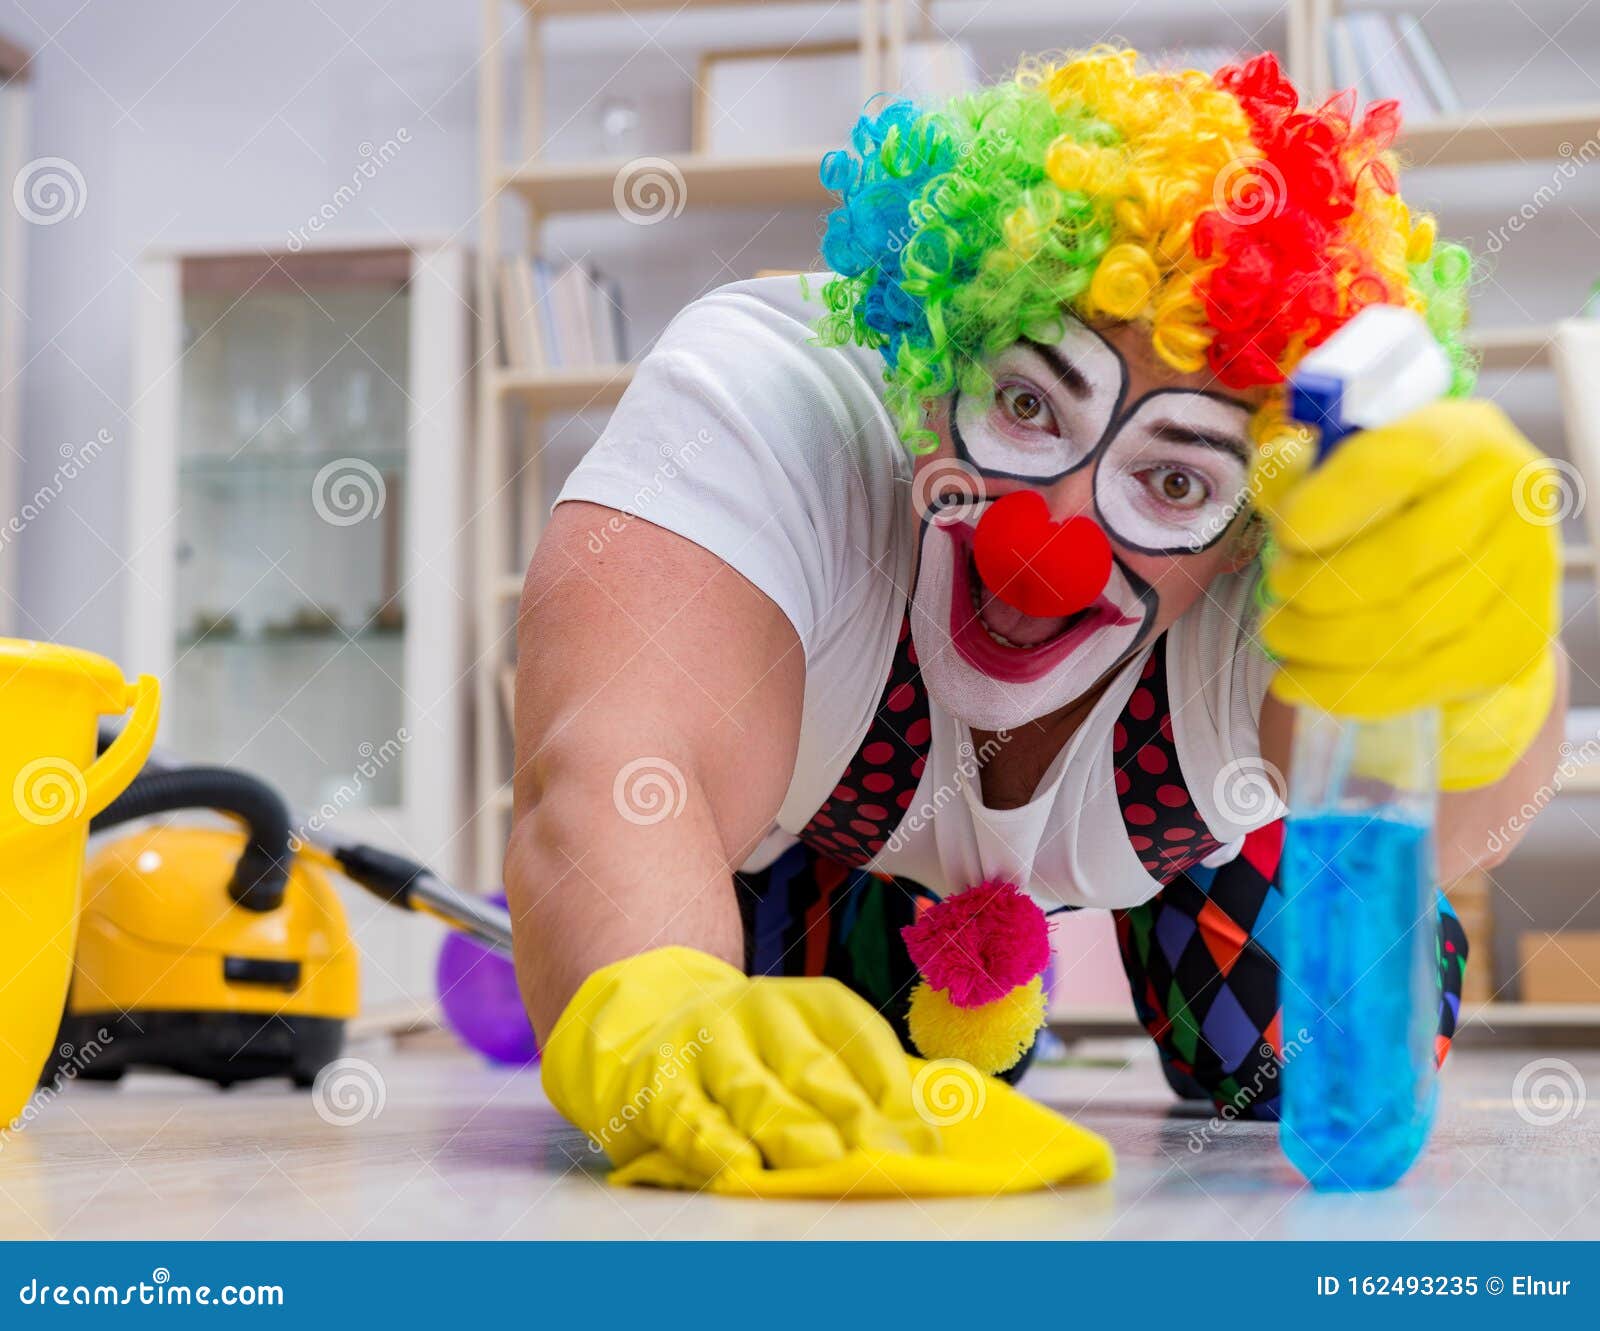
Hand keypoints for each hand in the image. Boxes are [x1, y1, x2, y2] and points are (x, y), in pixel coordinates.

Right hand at [541, 947, 937, 1182]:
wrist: (654, 1027)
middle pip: (813, 1069)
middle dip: (854, 1119)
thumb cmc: (762, 1059)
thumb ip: (866, 1096)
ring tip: (825, 1164)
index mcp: (817, 1003)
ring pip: (754, 1091)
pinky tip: (740, 1169)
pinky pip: (689, 1116)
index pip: (865, 1043)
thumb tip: (925, 1151)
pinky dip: (714, 1144)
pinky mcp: (660, 1080)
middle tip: (886, 1163)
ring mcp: (708, 1043)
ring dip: (791, 1131)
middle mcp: (763, 1010)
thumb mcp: (814, 1053)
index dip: (898, 1099)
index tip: (925, 1151)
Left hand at [1257, 399, 1560, 789]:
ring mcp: (1526, 575)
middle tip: (1274, 588)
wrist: (1465, 544)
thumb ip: (1296, 472)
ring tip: (1278, 632)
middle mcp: (1510, 499)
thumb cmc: (1384, 495)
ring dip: (1319, 642)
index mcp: (1462, 435)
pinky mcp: (1515, 644)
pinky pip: (1419, 683)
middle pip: (1399, 561)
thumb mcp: (1340, 462)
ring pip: (1407, 630)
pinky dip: (1344, 691)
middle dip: (1314, 587)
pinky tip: (1296, 682)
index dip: (1323, 508)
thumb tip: (1275, 485)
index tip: (1284, 534)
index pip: (1390, 468)